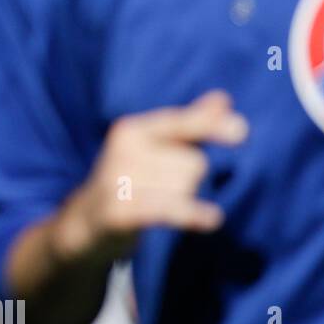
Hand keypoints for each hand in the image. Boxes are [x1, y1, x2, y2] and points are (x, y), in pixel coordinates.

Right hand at [54, 90, 247, 263]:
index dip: (209, 126)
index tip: (241, 131)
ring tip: (152, 204)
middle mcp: (122, 152)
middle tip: (158, 189)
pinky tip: (211, 219)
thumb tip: (223, 99)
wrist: (82, 225)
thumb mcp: (151, 148)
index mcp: (130, 130)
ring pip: (186, 188)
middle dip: (189, 179)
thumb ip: (189, 123)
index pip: (178, 124)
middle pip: (193, 162)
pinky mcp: (118, 213)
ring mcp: (117, 182)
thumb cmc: (126, 180)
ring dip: (181, 200)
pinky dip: (192, 214)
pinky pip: (170, 209)